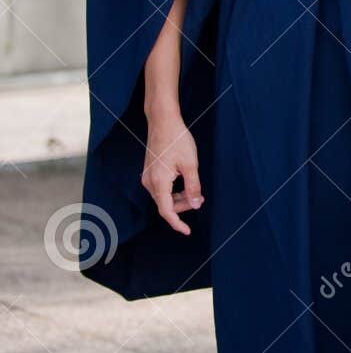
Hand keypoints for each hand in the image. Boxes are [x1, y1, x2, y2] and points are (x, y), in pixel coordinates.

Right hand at [141, 118, 203, 234]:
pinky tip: (185, 183)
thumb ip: (193, 187)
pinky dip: (173, 190)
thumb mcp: (190, 165)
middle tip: (200, 199)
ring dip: (178, 198)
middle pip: (165, 204)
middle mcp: (149, 182)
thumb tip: (195, 205)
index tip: (187, 231)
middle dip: (183, 206)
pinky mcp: (150, 171)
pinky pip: (161, 188)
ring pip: (163, 196)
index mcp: (158, 183)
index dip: (177, 223)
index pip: (166, 211)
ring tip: (195, 192)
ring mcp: (148, 176)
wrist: (163, 121)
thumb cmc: (177, 140)